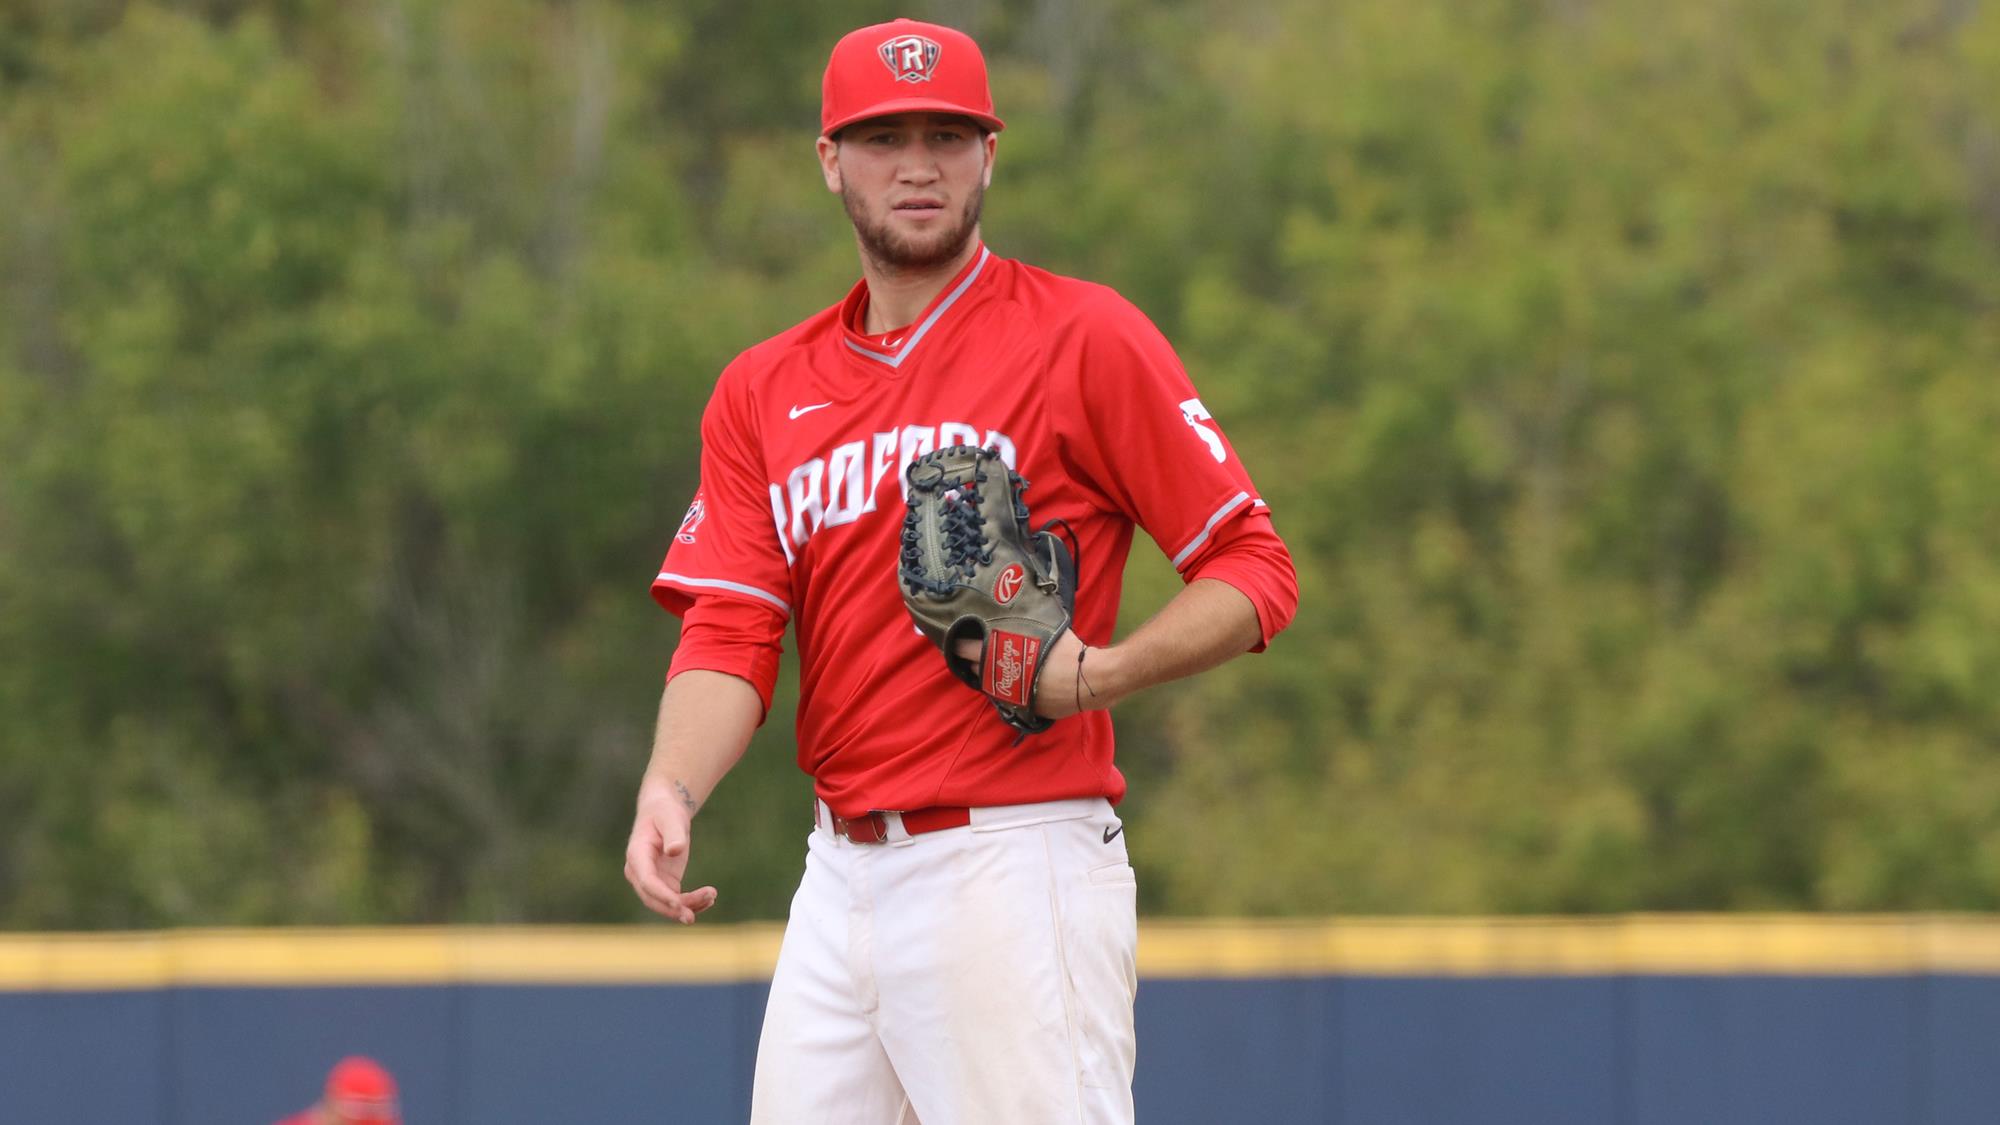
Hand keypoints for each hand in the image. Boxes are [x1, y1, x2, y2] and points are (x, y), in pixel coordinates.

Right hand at [623, 777, 717, 924]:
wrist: (664, 813)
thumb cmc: (665, 813)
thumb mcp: (671, 818)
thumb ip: (673, 834)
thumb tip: (675, 851)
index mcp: (636, 855)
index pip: (646, 881)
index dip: (661, 894)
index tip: (678, 903)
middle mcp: (639, 872)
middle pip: (653, 898)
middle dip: (673, 909)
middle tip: (692, 917)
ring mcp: (651, 880)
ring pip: (665, 903)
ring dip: (687, 906)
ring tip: (711, 897)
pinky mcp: (665, 883)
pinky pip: (676, 899)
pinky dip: (691, 902)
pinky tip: (709, 899)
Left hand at [951, 629, 1092, 720]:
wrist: (1090, 680)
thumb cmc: (1069, 651)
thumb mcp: (1045, 632)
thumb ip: (1025, 629)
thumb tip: (1019, 615)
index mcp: (1004, 656)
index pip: (970, 650)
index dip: (961, 646)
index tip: (956, 643)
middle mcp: (1003, 677)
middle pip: (977, 669)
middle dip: (973, 662)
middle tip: (970, 654)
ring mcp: (1012, 695)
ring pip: (989, 686)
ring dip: (987, 677)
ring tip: (986, 669)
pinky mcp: (1024, 708)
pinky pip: (1006, 698)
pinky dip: (1005, 690)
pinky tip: (1007, 684)